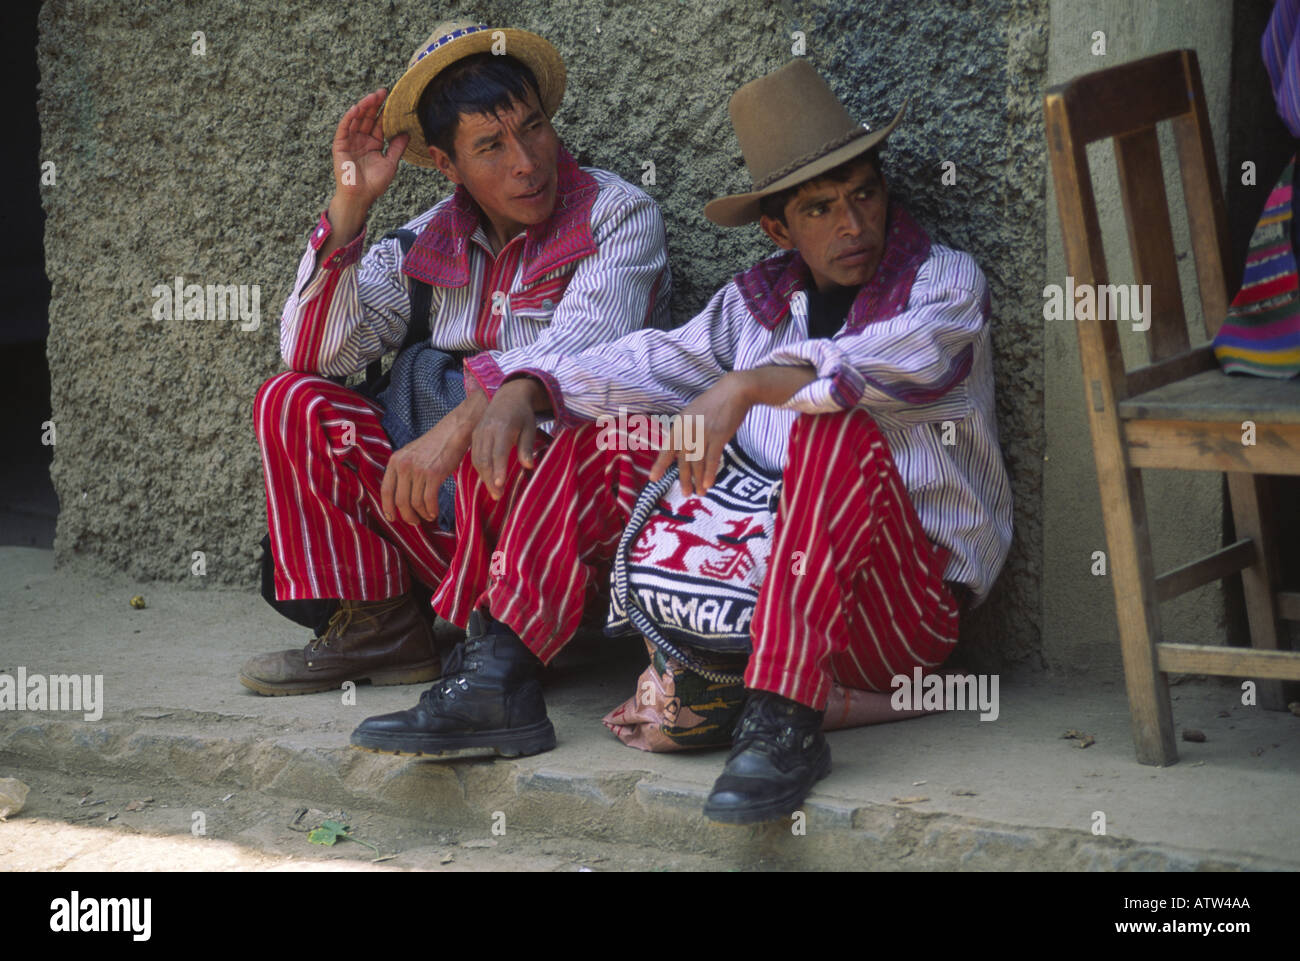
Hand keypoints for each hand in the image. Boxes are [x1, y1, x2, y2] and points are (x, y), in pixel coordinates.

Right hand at [330, 88, 408, 217]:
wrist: (360, 197)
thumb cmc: (375, 184)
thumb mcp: (390, 163)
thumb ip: (397, 147)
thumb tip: (407, 133)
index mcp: (373, 143)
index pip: (379, 123)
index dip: (384, 111)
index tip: (393, 99)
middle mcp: (361, 139)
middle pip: (368, 117)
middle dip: (375, 104)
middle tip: (383, 91)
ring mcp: (350, 141)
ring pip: (356, 119)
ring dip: (363, 106)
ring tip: (373, 96)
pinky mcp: (340, 145)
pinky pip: (344, 127)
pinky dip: (350, 117)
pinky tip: (357, 108)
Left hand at [381, 392, 486, 524]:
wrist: (453, 432)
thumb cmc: (435, 445)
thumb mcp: (411, 454)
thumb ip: (403, 471)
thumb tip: (400, 496)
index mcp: (395, 460)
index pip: (386, 490)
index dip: (387, 508)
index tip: (392, 518)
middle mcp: (404, 465)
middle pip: (400, 501)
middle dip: (407, 516)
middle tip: (414, 522)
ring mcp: (418, 470)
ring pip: (415, 503)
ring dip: (421, 514)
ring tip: (427, 516)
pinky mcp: (434, 474)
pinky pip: (428, 501)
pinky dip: (431, 510)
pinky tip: (434, 512)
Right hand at [470, 379, 547, 499]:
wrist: (508, 396)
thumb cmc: (522, 415)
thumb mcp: (530, 428)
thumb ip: (526, 447)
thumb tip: (529, 466)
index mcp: (503, 427)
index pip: (499, 452)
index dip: (498, 469)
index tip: (500, 485)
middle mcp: (487, 430)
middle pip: (485, 459)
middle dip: (490, 479)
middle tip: (498, 496)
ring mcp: (478, 432)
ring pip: (477, 459)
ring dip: (484, 477)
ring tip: (494, 492)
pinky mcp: (474, 435)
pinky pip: (474, 455)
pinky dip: (480, 469)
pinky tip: (488, 479)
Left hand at [649, 372, 754, 495]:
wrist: (734, 391)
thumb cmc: (714, 404)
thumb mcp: (693, 414)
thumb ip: (686, 432)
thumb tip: (681, 453)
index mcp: (680, 424)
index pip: (667, 448)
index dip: (660, 465)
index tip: (653, 479)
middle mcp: (688, 429)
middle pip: (683, 459)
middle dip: (684, 479)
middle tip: (685, 494)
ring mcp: (703, 432)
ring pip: (697, 462)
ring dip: (698, 480)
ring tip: (699, 492)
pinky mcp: (719, 435)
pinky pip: (712, 458)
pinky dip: (710, 473)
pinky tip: (708, 484)